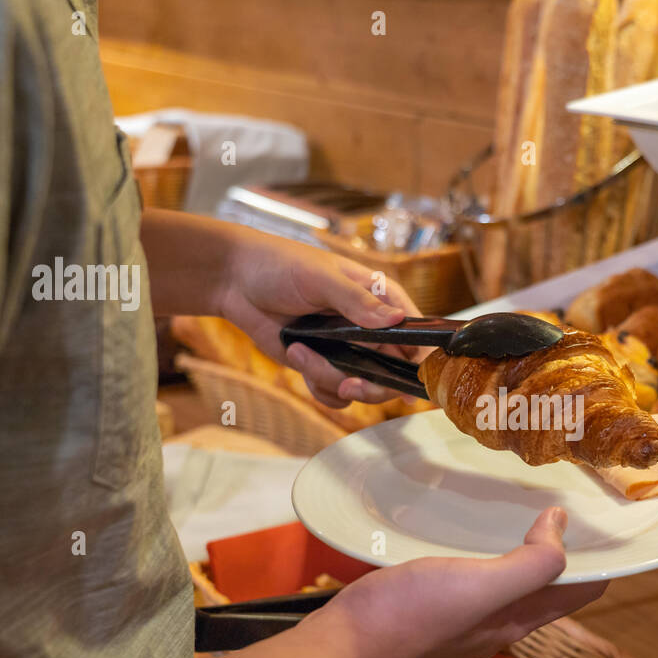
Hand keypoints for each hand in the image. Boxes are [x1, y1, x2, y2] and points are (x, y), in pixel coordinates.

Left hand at [219, 227, 422, 407]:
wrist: (235, 280)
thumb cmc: (281, 265)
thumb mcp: (321, 277)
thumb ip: (357, 301)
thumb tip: (396, 321)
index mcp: (381, 299)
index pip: (418, 335)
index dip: (422, 361)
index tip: (414, 382)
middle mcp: (371, 328)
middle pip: (394, 373)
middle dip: (373, 385)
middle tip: (349, 385)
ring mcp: (348, 349)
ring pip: (362, 386)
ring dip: (331, 379)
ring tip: (299, 351)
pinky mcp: (323, 365)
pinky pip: (334, 393)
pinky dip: (317, 386)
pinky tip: (295, 355)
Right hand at [304, 508, 606, 657]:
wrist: (342, 650)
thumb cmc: (411, 620)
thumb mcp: (481, 588)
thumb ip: (530, 565)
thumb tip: (562, 527)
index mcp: (519, 618)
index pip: (582, 590)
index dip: (603, 558)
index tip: (609, 518)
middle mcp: (497, 620)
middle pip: (548, 583)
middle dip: (566, 547)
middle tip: (571, 499)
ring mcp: (463, 614)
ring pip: (509, 578)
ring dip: (525, 545)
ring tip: (528, 505)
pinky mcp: (430, 602)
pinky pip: (471, 572)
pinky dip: (484, 547)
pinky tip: (469, 526)